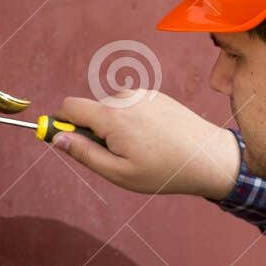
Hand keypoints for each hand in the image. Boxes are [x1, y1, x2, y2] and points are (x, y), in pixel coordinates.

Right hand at [51, 89, 240, 197]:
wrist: (207, 157)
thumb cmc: (163, 170)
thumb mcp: (118, 172)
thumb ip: (84, 153)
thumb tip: (57, 137)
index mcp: (111, 116)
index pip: (69, 106)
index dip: (61, 122)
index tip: (65, 140)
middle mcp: (124, 98)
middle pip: (91, 110)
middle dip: (94, 131)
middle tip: (118, 158)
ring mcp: (141, 94)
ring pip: (111, 109)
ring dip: (115, 128)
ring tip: (141, 150)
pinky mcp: (155, 95)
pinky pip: (130, 107)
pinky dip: (132, 122)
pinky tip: (153, 140)